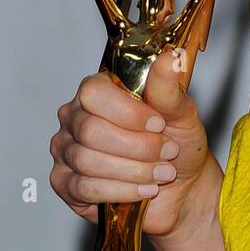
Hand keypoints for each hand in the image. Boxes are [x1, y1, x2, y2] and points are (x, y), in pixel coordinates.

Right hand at [50, 49, 213, 238]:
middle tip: (168, 152)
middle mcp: (75, 117)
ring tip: (162, 172)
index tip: (159, 124)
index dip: (128, 112)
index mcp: (98, 91)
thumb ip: (169, 89)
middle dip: (137, 147)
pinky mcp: (65, 184)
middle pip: (91, 130)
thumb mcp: (181, 114)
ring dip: (134, 170)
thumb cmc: (178, 143)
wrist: (183, 186)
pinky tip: (145, 189)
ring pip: (88, 161)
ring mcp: (65, 150)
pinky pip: (85, 188)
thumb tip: (170, 59)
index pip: (94, 92)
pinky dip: (122, 191)